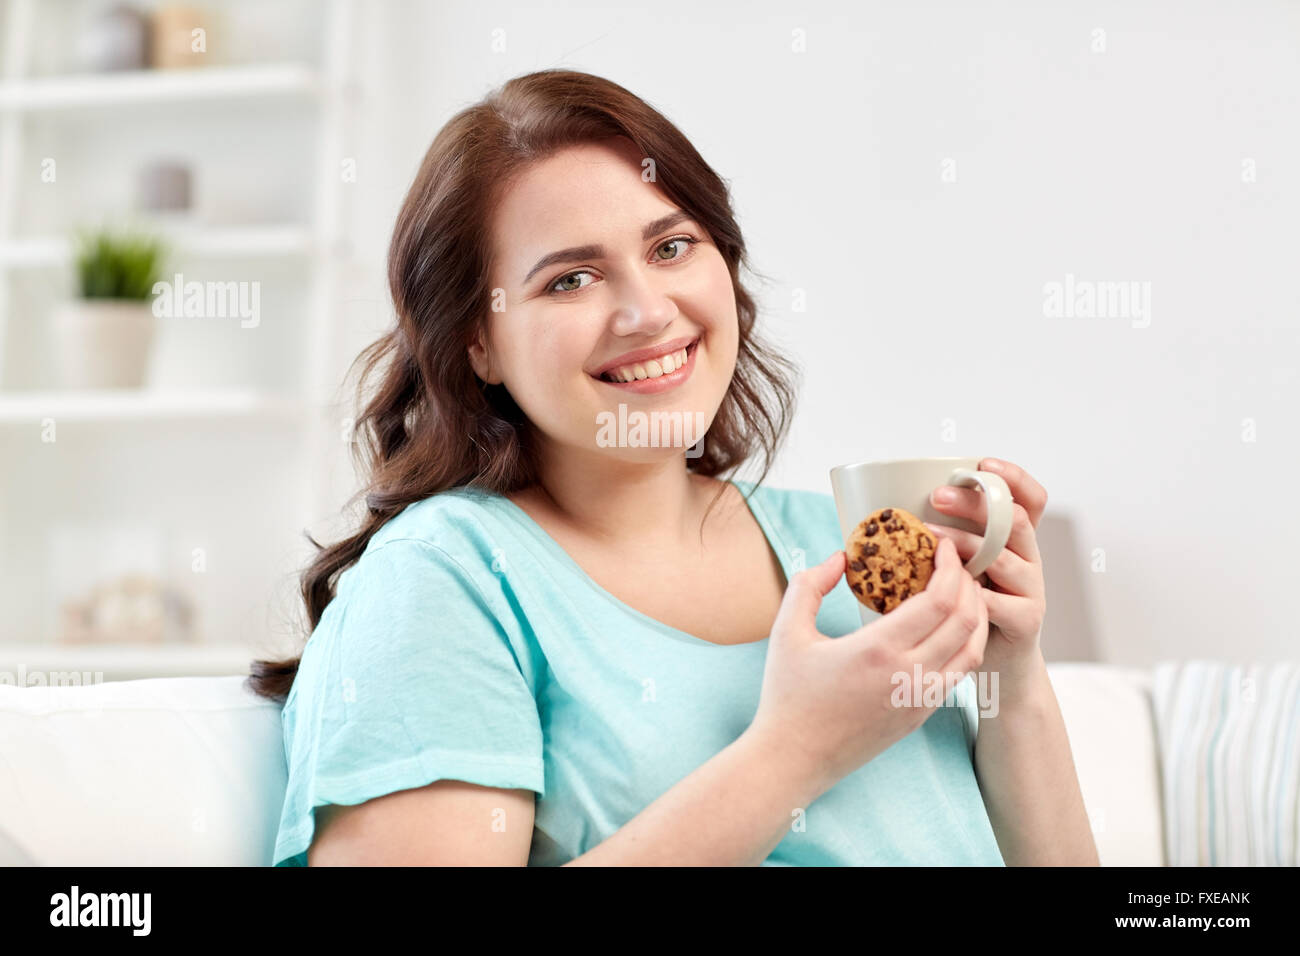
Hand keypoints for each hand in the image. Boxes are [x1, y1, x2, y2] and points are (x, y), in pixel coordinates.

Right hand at [749, 539, 987, 795]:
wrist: (793, 760)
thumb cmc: (786, 695)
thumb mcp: (787, 632)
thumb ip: (809, 585)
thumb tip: (839, 557)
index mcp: (879, 650)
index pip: (940, 598)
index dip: (950, 565)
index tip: (943, 544)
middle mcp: (909, 675)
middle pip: (966, 618)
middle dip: (968, 582)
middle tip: (954, 560)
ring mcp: (920, 699)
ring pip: (973, 648)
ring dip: (975, 612)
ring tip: (960, 589)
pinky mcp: (921, 716)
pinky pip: (959, 672)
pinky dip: (966, 642)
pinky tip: (950, 626)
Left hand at [923, 457, 1046, 675]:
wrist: (997, 659)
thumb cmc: (966, 602)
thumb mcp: (961, 562)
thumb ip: (944, 535)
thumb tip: (889, 503)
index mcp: (1016, 539)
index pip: (1031, 497)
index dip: (1013, 477)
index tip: (981, 464)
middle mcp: (1030, 558)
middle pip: (1015, 519)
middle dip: (975, 503)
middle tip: (936, 497)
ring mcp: (1032, 588)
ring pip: (1004, 557)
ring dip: (965, 544)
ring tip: (928, 538)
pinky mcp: (1027, 619)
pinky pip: (1000, 602)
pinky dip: (971, 595)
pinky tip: (945, 591)